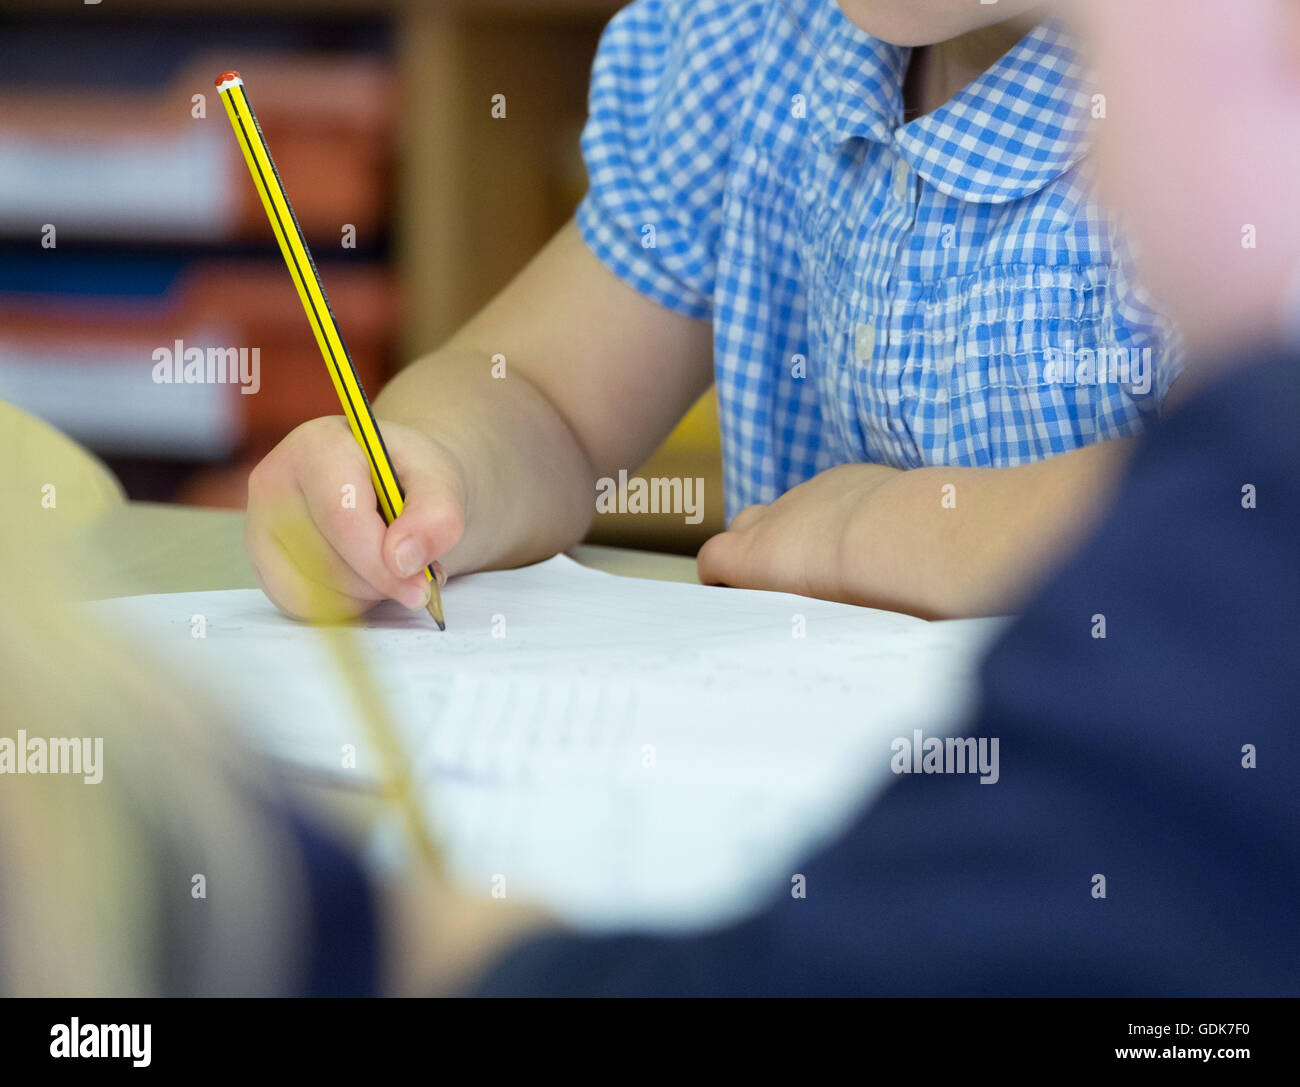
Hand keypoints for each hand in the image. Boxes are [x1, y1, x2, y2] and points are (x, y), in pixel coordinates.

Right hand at [245, 416, 466, 620]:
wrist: (390, 483)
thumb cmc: (409, 478)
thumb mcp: (440, 482)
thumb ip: (437, 515)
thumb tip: (405, 561)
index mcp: (316, 447)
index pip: (342, 519)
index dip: (383, 563)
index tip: (421, 586)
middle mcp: (273, 483)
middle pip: (326, 561)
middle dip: (380, 580)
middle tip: (414, 571)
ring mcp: (259, 526)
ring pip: (313, 591)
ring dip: (364, 594)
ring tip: (386, 563)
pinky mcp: (261, 564)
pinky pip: (300, 607)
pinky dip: (341, 604)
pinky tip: (362, 576)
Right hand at [696, 463, 899, 602]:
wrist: (904, 533)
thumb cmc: (859, 591)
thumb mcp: (813, 616)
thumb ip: (793, 604)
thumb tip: (797, 610)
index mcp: (757, 556)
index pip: (713, 557)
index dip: (717, 572)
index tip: (729, 590)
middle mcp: (775, 518)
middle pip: (743, 525)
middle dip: (753, 546)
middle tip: (784, 576)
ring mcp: (808, 492)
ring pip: (790, 509)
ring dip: (802, 530)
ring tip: (838, 558)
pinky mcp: (843, 476)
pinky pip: (828, 494)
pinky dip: (837, 511)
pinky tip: (867, 531)